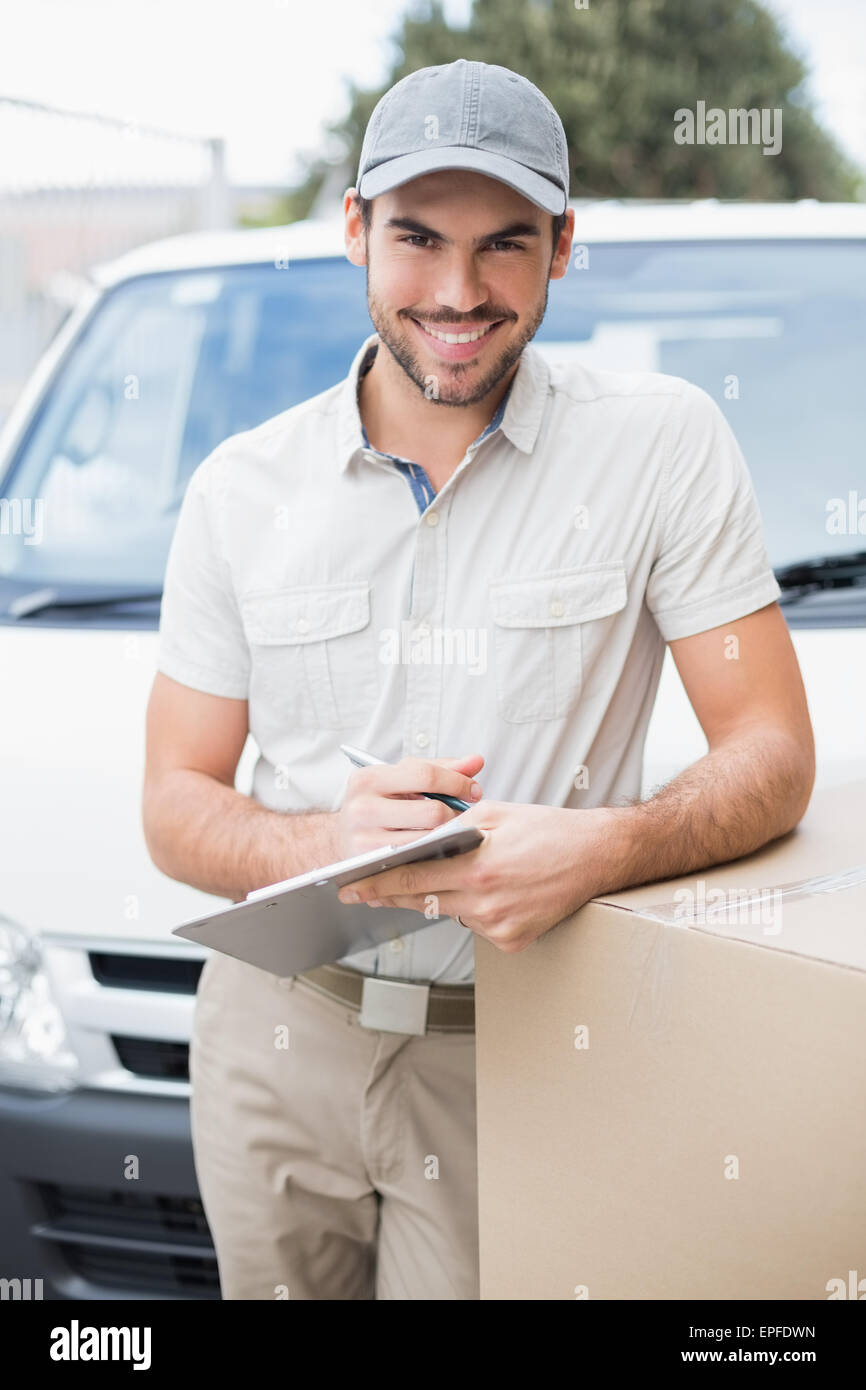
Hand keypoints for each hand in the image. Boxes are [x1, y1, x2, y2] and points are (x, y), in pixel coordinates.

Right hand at [335, 752, 484, 859]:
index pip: (426, 775)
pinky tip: (439, 851)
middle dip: (457, 816)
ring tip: (455, 835)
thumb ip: (440, 769)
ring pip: (428, 841)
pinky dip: (434, 857)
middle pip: (432, 813)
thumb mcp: (402, 779)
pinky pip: (418, 863)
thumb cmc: (378, 803)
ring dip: (449, 839)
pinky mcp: (372, 867)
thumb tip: (476, 761)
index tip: (474, 790)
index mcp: (369, 778)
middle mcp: (363, 808)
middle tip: (466, 819)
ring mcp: (364, 840)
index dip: (458, 782)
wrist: (340, 837)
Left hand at [337, 800, 614, 952]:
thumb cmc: (548, 831)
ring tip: (467, 874)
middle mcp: (486, 903)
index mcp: (477, 868)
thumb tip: (416, 840)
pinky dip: (476, 909)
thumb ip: (451, 828)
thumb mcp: (494, 814)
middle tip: (364, 890)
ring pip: (451, 913)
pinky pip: (477, 926)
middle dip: (393, 894)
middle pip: (423, 901)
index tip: (350, 886)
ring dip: (446, 896)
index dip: (376, 883)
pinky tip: (497, 890)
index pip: (411, 878)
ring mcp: (499, 927)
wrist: (595, 856)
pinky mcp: (512, 941)